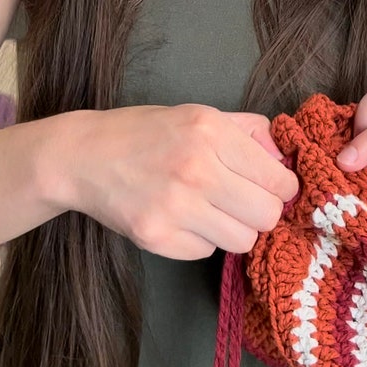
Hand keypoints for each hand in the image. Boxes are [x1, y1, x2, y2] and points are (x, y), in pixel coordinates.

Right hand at [66, 104, 298, 259]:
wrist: (84, 156)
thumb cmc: (146, 132)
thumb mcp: (199, 114)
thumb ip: (247, 130)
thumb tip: (283, 159)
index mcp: (210, 131)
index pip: (278, 180)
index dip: (282, 188)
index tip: (272, 187)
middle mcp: (196, 168)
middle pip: (267, 215)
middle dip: (262, 211)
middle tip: (243, 201)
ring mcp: (175, 207)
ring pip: (243, 240)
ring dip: (234, 228)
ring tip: (213, 210)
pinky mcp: (156, 238)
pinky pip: (207, 252)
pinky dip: (202, 240)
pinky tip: (184, 219)